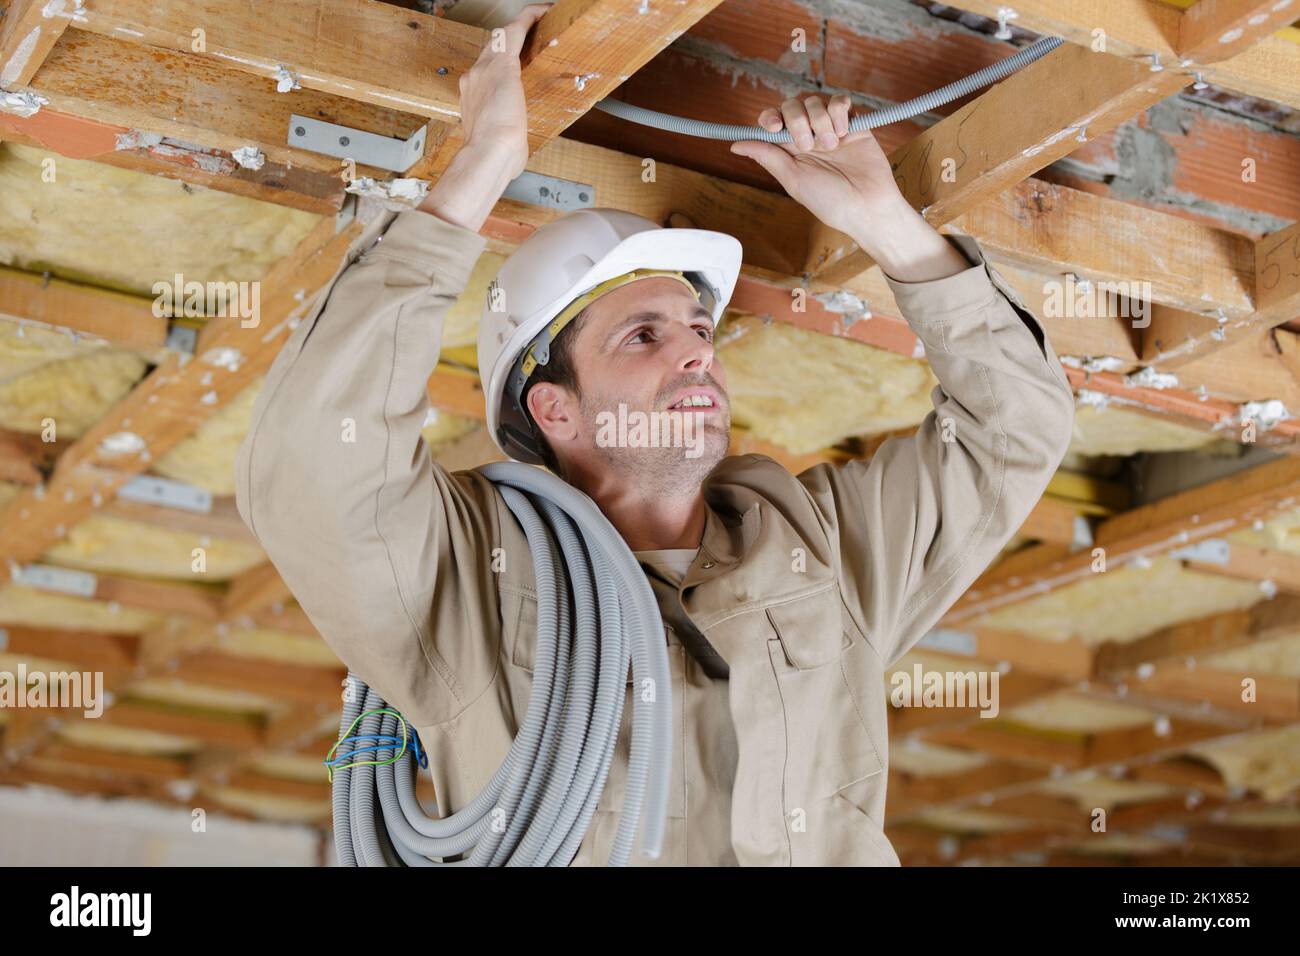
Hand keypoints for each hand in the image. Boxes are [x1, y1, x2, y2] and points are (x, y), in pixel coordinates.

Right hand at [419, 3, 551, 230]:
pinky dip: (529, 18)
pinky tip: (543, 12)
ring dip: (519, 25)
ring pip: (501, 36)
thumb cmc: (495, 159)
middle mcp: (473, 78)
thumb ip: (506, 144)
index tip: (511, 67)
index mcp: (472, 98)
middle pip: (490, 48)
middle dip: (508, 39)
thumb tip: (515, 159)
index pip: (483, 72)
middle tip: (529, 32)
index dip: (496, 64)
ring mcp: (484, 69)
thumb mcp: (500, 149)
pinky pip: (515, 31)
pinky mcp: (503, 65)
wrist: (488, 154)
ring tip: (538, 18)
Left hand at [730, 94, 907, 234]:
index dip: (770, 117)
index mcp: (789, 150)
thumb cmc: (830, 201)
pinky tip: (844, 132)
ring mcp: (829, 127)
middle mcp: (808, 135)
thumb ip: (767, 157)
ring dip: (820, 121)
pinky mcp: (852, 122)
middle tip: (810, 146)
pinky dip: (840, 111)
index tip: (775, 127)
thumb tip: (735, 145)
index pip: (772, 121)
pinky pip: (840, 100)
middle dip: (798, 121)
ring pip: (815, 101)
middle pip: (792, 106)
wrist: (867, 204)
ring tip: (832, 145)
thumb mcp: (794, 181)